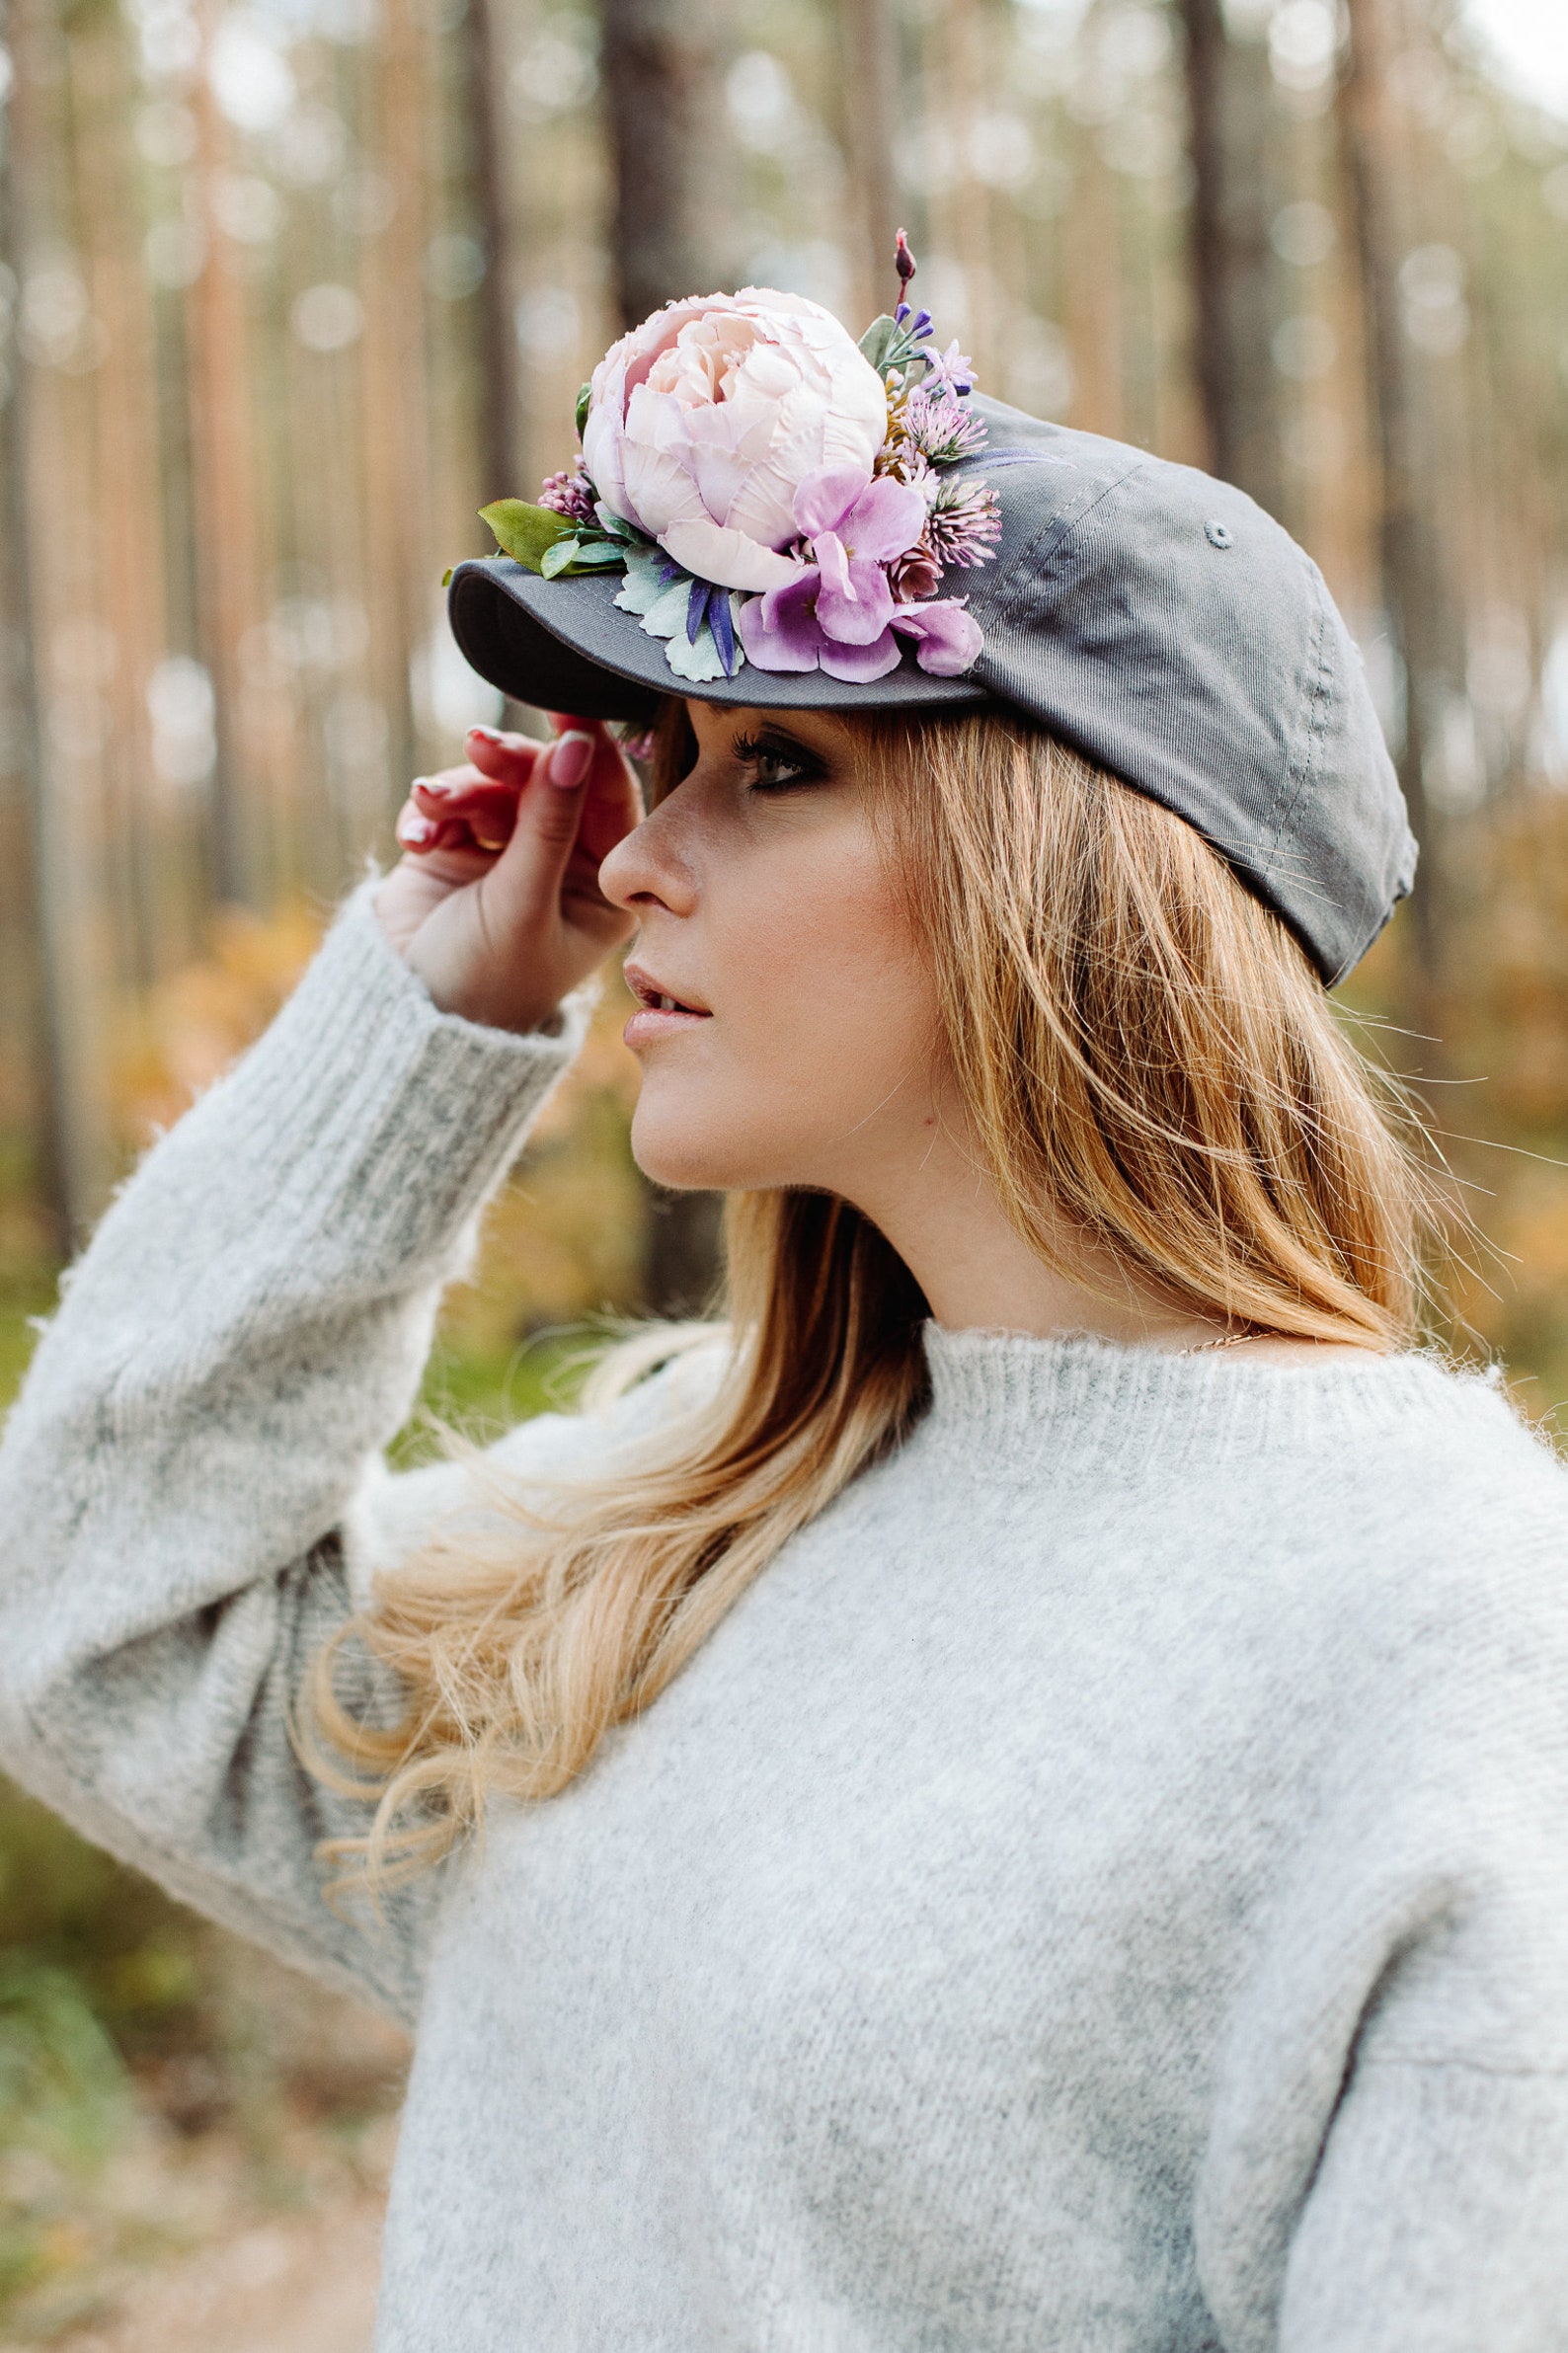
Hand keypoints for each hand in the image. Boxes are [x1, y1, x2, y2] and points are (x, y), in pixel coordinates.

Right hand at [374, 717, 641, 1033]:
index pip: (609, 799)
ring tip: (431, 804)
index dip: (589, 750)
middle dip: (512, 761)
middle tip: (479, 747)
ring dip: (460, 788)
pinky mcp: (460, 849)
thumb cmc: (485, 980)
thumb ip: (548, 821)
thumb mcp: (522, 900)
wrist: (409, 1019)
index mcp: (604, 883)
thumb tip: (576, 744)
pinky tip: (417, 838)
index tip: (565, 710)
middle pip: (548, 781)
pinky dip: (432, 812)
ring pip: (495, 787)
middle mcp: (564, 862)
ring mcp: (510, 853)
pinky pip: (452, 805)